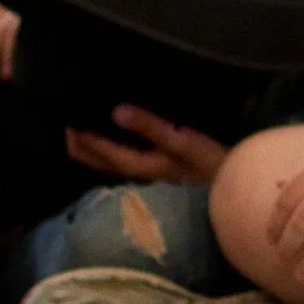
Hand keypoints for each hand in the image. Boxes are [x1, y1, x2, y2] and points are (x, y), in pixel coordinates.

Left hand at [64, 104, 229, 184]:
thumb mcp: (182, 142)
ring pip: (116, 171)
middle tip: (67, 136)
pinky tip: (121, 155)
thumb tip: (116, 111)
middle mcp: (145, 177)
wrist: (237, 192)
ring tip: (83, 146)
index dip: (88, 140)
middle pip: (107, 167)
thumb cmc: (211, 165)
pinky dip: (116, 160)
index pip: (109, 153)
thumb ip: (149, 127)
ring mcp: (156, 182)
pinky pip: (131, 170)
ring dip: (97, 158)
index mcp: (145, 166)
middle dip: (85, 153)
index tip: (69, 125)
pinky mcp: (167, 180)